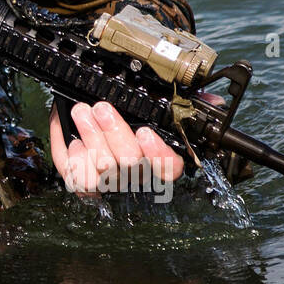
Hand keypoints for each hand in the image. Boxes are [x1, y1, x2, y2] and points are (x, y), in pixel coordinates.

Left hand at [48, 100, 184, 195]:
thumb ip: (183, 101)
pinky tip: (72, 136)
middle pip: (130, 163)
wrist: (88, 115)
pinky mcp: (82, 182)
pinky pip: (78, 180)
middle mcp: (135, 174)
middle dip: (114, 132)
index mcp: (156, 158)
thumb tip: (212, 102)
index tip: (144, 131)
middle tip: (101, 107)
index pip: (169, 169)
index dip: (158, 154)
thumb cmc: (128, 112)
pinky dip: (72, 156)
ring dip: (91, 138)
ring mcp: (108, 181)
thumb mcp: (157, 103)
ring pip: (102, 171)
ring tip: (81, 111)